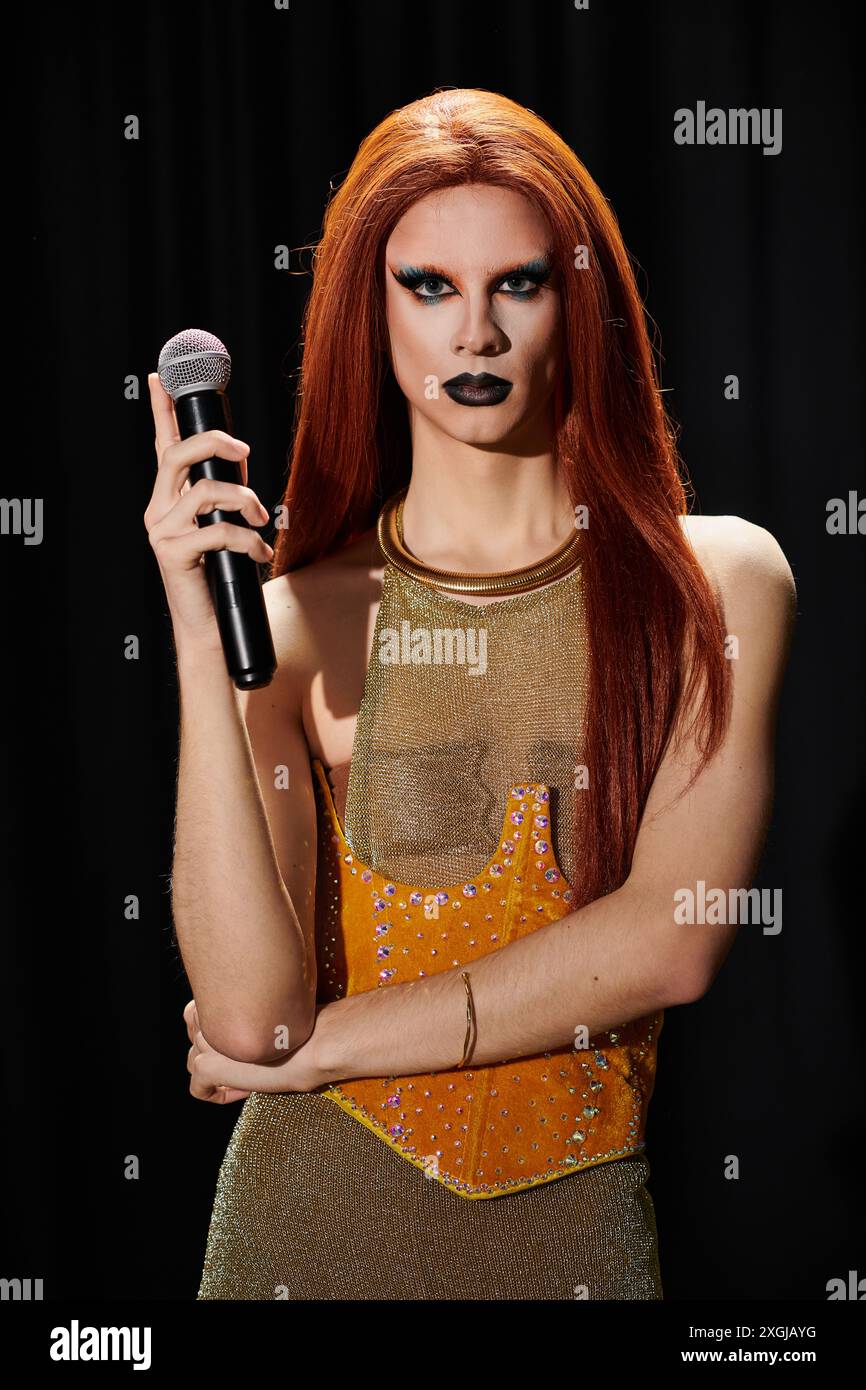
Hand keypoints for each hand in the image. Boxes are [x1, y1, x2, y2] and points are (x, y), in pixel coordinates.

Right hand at [144, 373, 272, 652]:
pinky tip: (260, 555)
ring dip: (243, 500)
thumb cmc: (220, 576)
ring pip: (203, 491)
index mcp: (169, 498)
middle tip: (244, 451)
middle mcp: (158, 509)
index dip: (160, 411)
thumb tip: (238, 455)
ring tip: (262, 521)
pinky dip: (248, 540)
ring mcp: (161, 530)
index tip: (160, 377)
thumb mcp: (225, 525)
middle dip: (215, 443)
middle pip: (177, 454)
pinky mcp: (172, 552)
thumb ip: (225, 492)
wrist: (211, 627)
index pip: (162, 445)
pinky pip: (218, 530)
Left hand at [183, 999, 327, 1103]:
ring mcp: (207, 1042)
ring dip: (215, 1071)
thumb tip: (242, 1029)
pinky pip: (199, 1088)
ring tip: (246, 1075)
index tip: (246, 1041)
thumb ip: (250, 1013)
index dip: (222, 1030)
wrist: (315, 1043)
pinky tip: (243, 1090)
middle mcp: (209, 1018)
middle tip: (247, 1059)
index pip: (199, 1014)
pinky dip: (217, 1095)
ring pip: (194, 1061)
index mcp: (223, 999)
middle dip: (216, 1051)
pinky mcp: (208, 1066)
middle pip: (196, 1037)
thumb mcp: (274, 1011)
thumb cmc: (304, 1026)